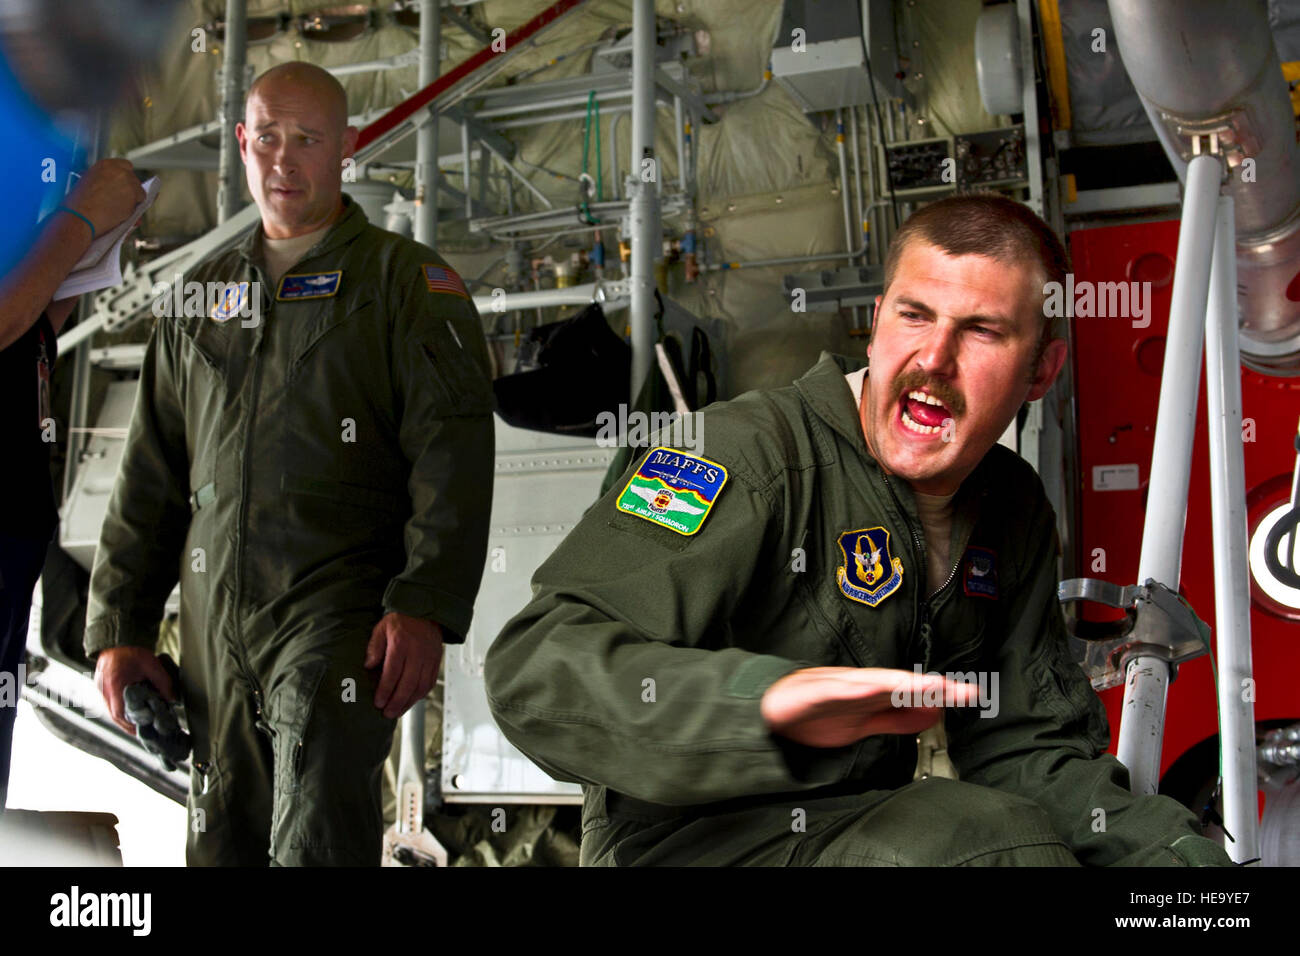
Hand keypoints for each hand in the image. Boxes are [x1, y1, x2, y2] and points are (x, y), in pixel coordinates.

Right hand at [63, 158, 144, 236]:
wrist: (80, 217)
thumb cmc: (78, 204)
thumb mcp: (87, 183)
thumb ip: (103, 181)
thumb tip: (113, 188)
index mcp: (106, 165)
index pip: (125, 166)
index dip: (125, 177)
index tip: (123, 186)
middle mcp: (119, 170)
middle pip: (134, 179)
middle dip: (131, 190)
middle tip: (121, 201)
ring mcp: (129, 182)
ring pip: (140, 191)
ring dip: (134, 200)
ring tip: (118, 209)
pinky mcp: (135, 195)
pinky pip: (141, 203)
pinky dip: (136, 209)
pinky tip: (123, 214)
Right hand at [93, 646, 174, 734]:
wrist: (115, 643)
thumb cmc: (132, 653)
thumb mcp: (151, 665)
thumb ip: (163, 682)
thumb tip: (172, 699)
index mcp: (116, 685)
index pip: (120, 712)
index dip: (130, 725)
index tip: (142, 732)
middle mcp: (105, 691)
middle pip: (115, 717)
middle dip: (129, 727)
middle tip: (143, 734)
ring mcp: (102, 691)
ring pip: (112, 712)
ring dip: (125, 721)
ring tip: (139, 727)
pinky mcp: (102, 689)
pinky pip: (111, 705)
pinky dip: (121, 712)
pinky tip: (131, 715)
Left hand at [363, 612, 442, 718]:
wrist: (426, 611)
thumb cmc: (402, 620)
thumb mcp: (382, 628)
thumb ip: (374, 647)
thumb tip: (369, 666)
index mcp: (401, 643)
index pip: (393, 673)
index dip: (385, 690)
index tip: (378, 702)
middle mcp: (417, 652)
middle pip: (408, 683)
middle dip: (397, 702)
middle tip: (387, 713)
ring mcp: (429, 658)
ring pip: (421, 686)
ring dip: (409, 702)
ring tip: (398, 711)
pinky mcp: (436, 661)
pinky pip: (430, 682)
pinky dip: (421, 695)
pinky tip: (411, 701)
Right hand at [760, 666, 980, 748]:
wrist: (770, 711)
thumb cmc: (815, 715)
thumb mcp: (864, 724)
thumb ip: (896, 720)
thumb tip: (932, 715)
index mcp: (871, 695)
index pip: (911, 693)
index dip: (940, 693)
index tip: (970, 696)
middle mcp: (859, 685)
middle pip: (900, 684)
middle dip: (929, 686)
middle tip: (960, 690)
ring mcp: (835, 686)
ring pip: (873, 683)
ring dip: (900, 683)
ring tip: (925, 686)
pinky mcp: (811, 692)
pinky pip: (833, 690)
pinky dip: (851, 688)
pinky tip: (870, 687)